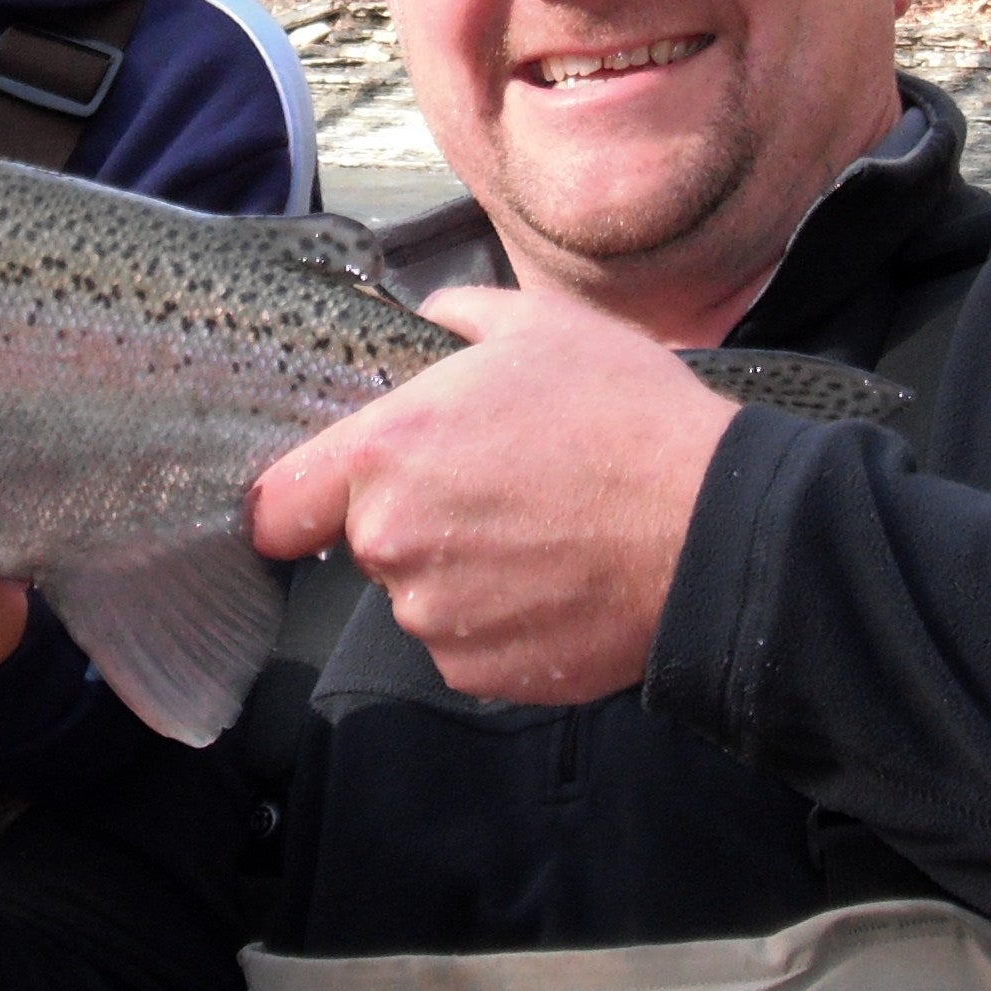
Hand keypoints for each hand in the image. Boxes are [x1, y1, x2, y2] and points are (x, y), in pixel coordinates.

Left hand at [243, 287, 737, 706]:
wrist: (714, 527)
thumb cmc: (630, 419)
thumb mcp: (542, 325)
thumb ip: (457, 319)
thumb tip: (428, 322)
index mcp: (387, 453)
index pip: (275, 506)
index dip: (299, 501)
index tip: (324, 499)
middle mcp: (393, 542)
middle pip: (366, 542)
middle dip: (415, 518)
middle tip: (495, 489)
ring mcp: (436, 616)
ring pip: (420, 595)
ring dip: (460, 571)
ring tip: (541, 533)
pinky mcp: (481, 671)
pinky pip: (466, 643)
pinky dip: (501, 620)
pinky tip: (558, 579)